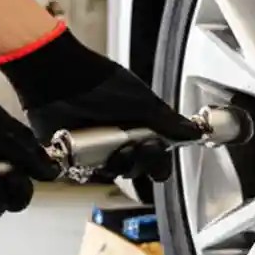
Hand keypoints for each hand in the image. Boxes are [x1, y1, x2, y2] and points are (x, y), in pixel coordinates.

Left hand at [0, 25, 200, 181]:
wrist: (60, 79)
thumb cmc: (100, 83)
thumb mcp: (142, 101)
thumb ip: (168, 121)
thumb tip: (193, 132)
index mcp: (139, 125)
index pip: (156, 155)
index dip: (159, 162)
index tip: (160, 161)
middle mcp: (120, 138)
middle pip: (139, 168)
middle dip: (143, 162)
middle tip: (142, 147)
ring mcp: (98, 149)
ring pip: (116, 174)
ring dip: (121, 165)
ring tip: (119, 148)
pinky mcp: (76, 156)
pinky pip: (90, 174)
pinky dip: (95, 170)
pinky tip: (97, 156)